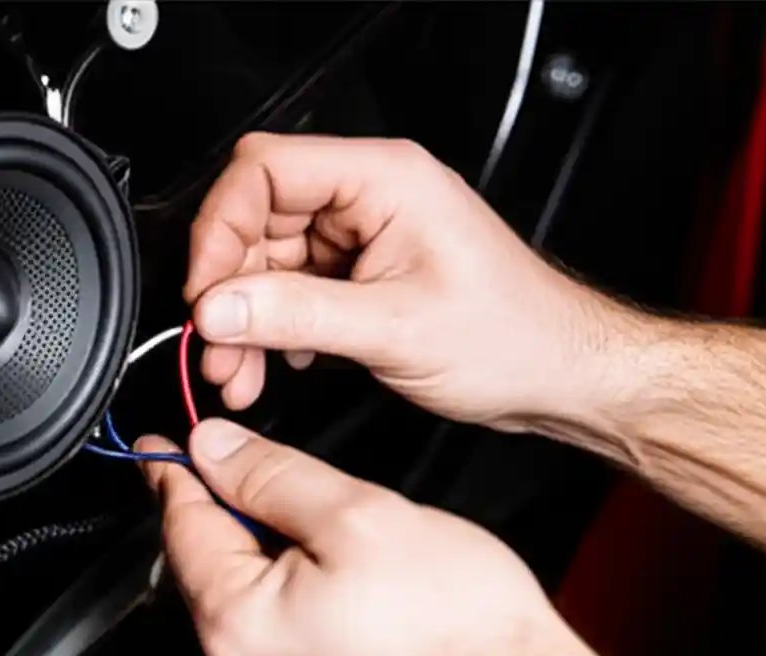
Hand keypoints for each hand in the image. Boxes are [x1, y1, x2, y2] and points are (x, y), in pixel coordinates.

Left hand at [136, 422, 646, 655]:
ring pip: (245, 616)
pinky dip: (296, 623)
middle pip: (210, 573)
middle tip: (292, 497)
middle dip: (239, 524)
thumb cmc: (465, 636)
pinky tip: (354, 615)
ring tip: (352, 569)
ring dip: (273, 578)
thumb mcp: (363, 518)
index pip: (183, 527)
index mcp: (240, 623)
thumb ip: (273, 476)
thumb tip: (213, 448)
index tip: (162, 452)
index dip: (175, 474)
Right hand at [186, 132, 634, 429]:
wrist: (558, 375)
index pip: (264, 171)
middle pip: (257, 219)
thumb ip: (296, 313)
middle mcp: (368, 196)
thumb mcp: (394, 328)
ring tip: (237, 371)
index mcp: (383, 179)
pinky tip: (273, 363)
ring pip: (266, 261)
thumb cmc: (513, 337)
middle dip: (228, 288)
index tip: (206, 289)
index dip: (222, 228)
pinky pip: (290, 288)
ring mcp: (362, 233)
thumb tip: (218, 306)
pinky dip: (270, 328)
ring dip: (243, 319)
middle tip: (216, 345)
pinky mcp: (359, 271)